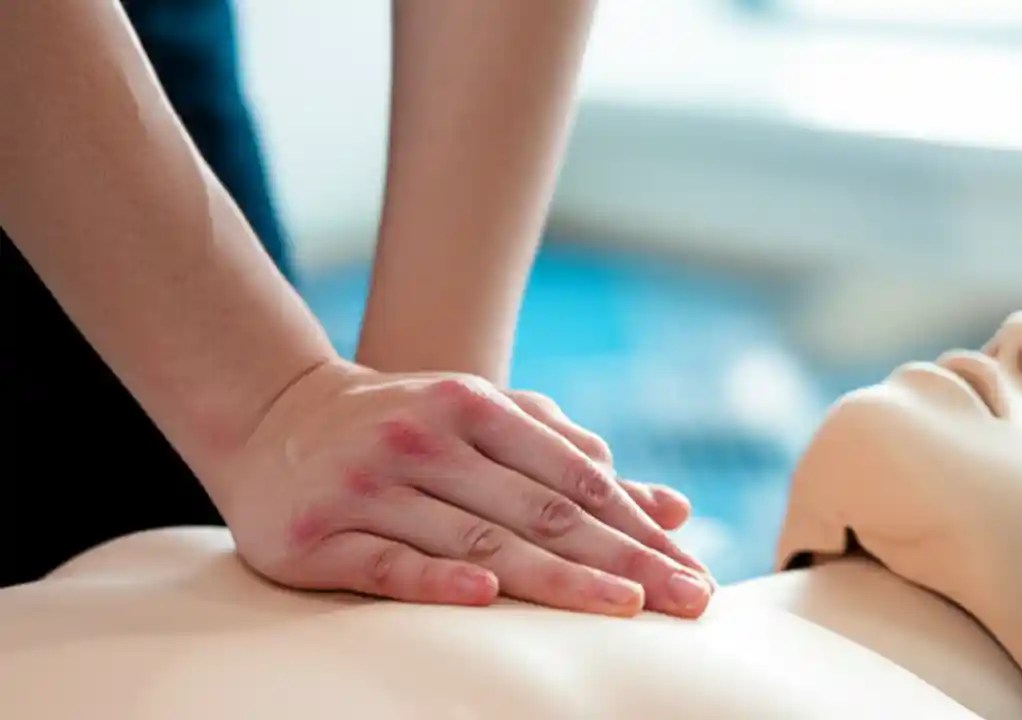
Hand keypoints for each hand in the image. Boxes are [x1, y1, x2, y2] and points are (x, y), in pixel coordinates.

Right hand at [209, 360, 712, 617]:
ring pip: (476, 540)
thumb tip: (674, 506)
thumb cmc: (406, 426)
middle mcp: (427, 440)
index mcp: (474, 407)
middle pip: (540, 511)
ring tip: (622, 606)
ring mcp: (372, 485)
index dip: (636, 526)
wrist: (274, 415)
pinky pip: (388, 563)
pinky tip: (487, 600)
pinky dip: (437, 582)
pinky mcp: (322, 535)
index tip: (688, 569)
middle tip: (686, 599)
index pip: (573, 477)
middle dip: (622, 559)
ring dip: (556, 577)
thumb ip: (573, 458)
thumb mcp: (487, 420)